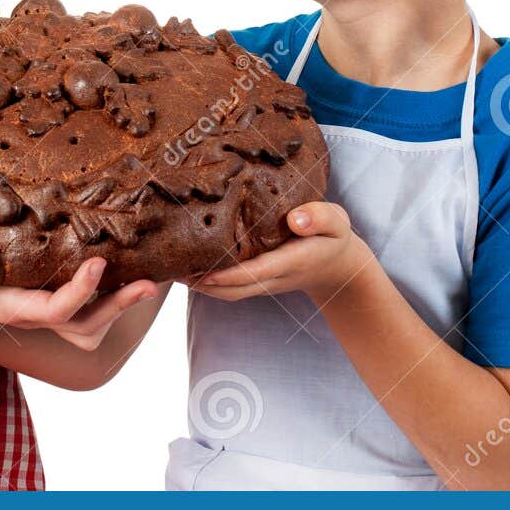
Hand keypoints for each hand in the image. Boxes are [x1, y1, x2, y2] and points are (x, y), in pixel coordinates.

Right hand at [0, 253, 158, 349]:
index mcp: (12, 308)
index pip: (57, 310)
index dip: (82, 292)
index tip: (98, 261)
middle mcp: (31, 314)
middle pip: (86, 325)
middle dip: (118, 306)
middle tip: (149, 282)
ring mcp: (39, 309)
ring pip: (89, 322)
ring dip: (118, 304)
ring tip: (147, 280)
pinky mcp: (40, 298)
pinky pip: (82, 307)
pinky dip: (105, 295)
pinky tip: (119, 268)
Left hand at [185, 201, 370, 303]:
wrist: (339, 265)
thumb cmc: (333, 236)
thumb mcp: (336, 221)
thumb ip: (320, 218)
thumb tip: (295, 218)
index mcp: (291, 262)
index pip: (256, 272)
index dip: (228, 275)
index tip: (203, 273)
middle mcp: (274, 277)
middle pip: (234, 289)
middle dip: (203, 284)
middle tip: (171, 271)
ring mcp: (265, 283)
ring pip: (229, 292)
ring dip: (201, 286)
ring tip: (171, 270)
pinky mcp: (258, 281)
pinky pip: (231, 286)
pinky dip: (209, 282)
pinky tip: (188, 267)